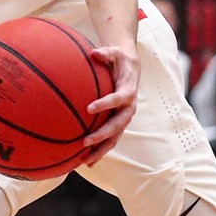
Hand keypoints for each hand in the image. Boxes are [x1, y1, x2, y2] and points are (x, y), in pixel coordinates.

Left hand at [82, 44, 139, 161]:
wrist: (131, 68)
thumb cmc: (119, 60)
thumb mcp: (114, 52)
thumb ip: (105, 53)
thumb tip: (93, 53)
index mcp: (128, 92)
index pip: (117, 99)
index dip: (105, 104)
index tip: (89, 108)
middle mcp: (128, 109)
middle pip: (117, 126)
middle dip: (101, 135)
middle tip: (85, 141)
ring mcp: (124, 119)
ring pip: (114, 138)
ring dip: (100, 150)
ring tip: (84, 160)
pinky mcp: (118, 125)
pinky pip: (110, 140)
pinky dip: (99, 151)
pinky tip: (85, 162)